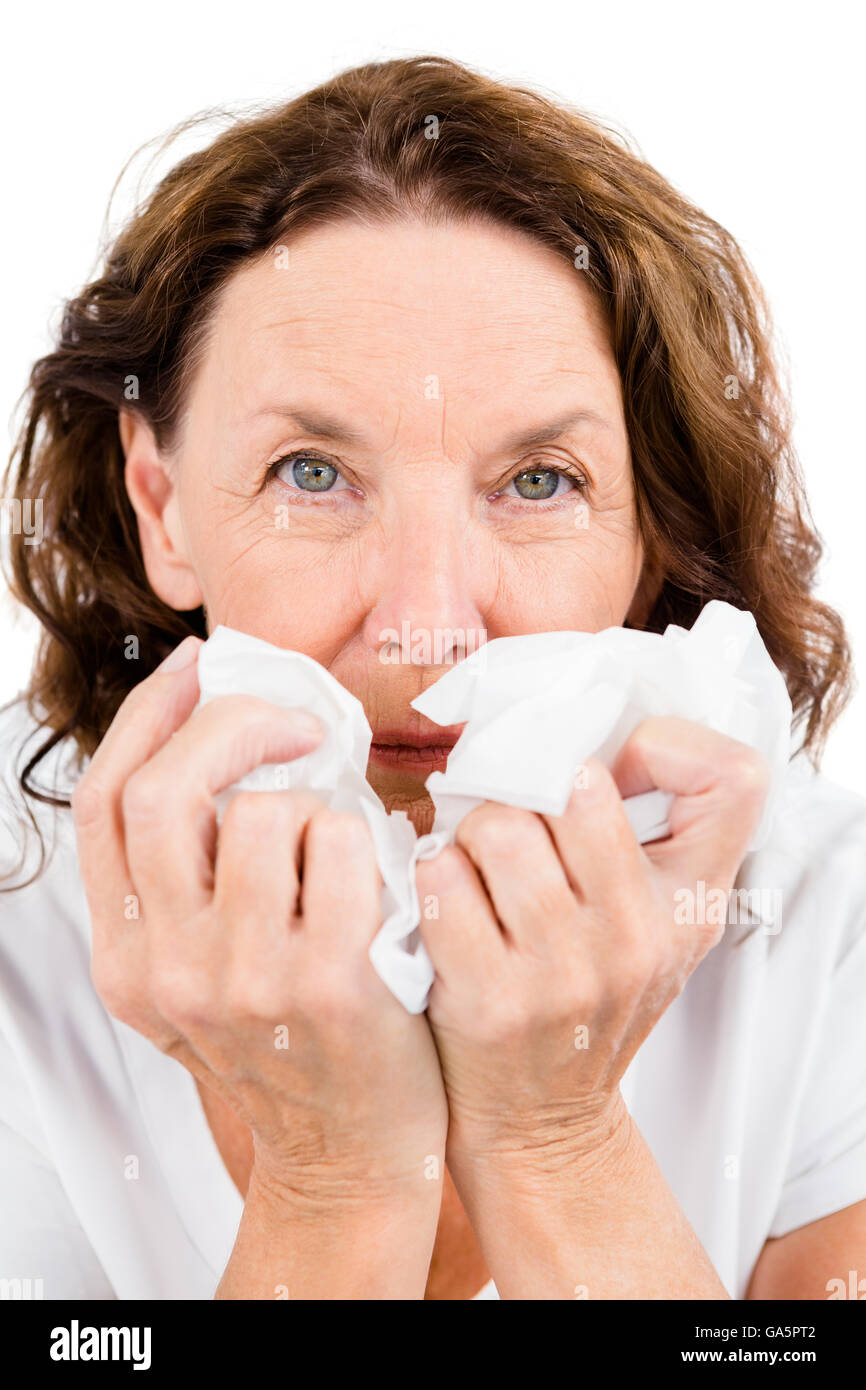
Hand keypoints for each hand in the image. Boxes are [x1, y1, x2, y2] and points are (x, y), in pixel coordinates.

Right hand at [72, 636, 447, 1204]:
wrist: (351, 1156)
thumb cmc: (293, 1047)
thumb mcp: (208, 974)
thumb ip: (193, 884)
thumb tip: (219, 742)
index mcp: (128, 954)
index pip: (104, 803)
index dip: (146, 718)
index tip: (196, 669)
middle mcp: (166, 968)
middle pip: (165, 791)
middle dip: (233, 722)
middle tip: (295, 720)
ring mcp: (243, 979)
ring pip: (264, 810)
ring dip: (319, 799)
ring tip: (345, 846)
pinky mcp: (326, 983)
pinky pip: (343, 843)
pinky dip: (369, 838)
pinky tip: (383, 882)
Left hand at [415, 717, 769, 1176]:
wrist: (543, 1123)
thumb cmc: (587, 998)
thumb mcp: (651, 923)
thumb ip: (640, 837)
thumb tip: (566, 734)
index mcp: (688, 906)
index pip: (731, 778)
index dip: (661, 747)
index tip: (603, 774)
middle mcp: (638, 936)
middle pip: (569, 787)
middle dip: (524, 795)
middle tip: (513, 829)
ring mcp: (564, 973)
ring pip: (496, 826)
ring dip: (467, 836)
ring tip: (472, 867)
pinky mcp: (489, 1000)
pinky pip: (441, 880)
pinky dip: (429, 878)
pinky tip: (442, 902)